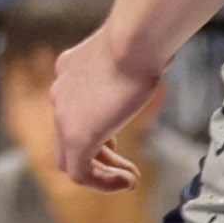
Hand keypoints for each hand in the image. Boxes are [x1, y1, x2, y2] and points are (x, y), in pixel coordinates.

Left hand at [48, 29, 162, 190]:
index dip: (96, 131)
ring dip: (103, 174)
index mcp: (70, 71)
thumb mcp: (134, 50)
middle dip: (100, 157)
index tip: (118, 146)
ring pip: (72, 158)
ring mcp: (63, 114)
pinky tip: (126, 183)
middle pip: (68, 137)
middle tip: (127, 169)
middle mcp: (60, 92)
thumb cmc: (143, 39)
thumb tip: (163, 56)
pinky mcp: (75, 135)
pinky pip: (80, 173)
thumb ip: (136, 61)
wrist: (133, 39)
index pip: (74, 111)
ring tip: (130, 180)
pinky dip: (103, 183)